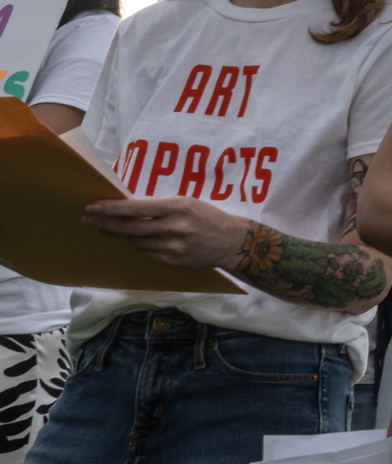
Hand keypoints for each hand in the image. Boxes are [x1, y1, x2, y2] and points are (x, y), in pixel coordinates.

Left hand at [82, 196, 248, 267]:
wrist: (231, 241)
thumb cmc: (207, 217)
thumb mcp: (186, 202)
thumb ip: (159, 206)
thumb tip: (128, 207)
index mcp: (177, 207)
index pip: (135, 208)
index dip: (111, 208)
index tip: (93, 206)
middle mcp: (173, 228)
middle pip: (129, 228)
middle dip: (105, 223)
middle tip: (88, 219)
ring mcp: (172, 247)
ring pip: (134, 241)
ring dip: (116, 235)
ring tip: (103, 228)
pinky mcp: (171, 261)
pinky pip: (145, 252)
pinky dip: (134, 244)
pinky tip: (127, 239)